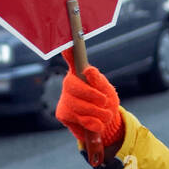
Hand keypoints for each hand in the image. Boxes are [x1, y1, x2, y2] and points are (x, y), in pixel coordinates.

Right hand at [56, 50, 123, 165]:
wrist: (106, 123)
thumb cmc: (105, 101)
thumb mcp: (107, 90)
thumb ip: (98, 81)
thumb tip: (87, 70)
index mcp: (80, 73)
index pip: (73, 59)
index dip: (70, 53)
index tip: (68, 45)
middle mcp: (69, 83)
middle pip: (75, 86)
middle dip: (93, 96)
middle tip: (104, 102)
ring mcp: (64, 98)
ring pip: (79, 106)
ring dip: (98, 113)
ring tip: (105, 114)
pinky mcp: (62, 113)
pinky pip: (78, 119)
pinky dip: (92, 123)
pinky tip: (95, 122)